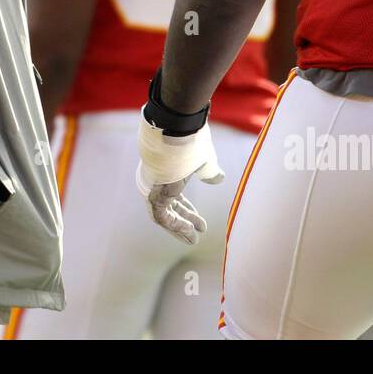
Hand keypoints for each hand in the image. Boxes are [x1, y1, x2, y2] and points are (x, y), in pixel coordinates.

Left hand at [136, 120, 224, 244]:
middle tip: (198, 231)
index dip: (187, 209)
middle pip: (170, 205)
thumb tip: (219, 178)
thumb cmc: (191, 143)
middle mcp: (157, 180)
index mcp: (166, 171)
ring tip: (194, 240)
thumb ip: (209, 171)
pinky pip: (162, 217)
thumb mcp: (204, 160)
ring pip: (164, 214)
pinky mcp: (154, 194)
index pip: (174, 195)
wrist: (178, 133)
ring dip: (180, 228)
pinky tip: (190, 234)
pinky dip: (176, 226)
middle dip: (185, 219)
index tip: (198, 221)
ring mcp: (154, 187)